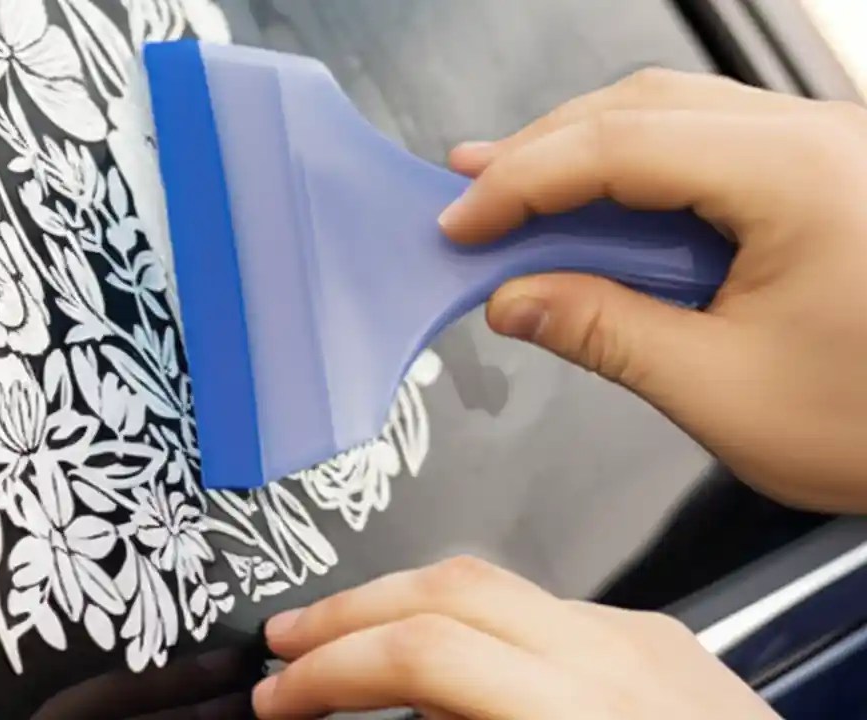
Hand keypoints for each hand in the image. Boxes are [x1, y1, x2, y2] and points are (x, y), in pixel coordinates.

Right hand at [252, 556, 777, 718]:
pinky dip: (472, 622)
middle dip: (350, 611)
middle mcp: (619, 658)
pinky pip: (544, 609)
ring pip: (493, 585)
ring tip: (350, 642)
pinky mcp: (660, 641)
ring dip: (404, 605)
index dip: (334, 668)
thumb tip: (401, 716)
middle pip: (450, 589)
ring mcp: (644, 639)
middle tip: (288, 644)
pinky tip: (450, 655)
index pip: (427, 653)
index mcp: (589, 716)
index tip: (283, 698)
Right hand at [439, 68, 866, 512]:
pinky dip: (637, 174)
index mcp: (793, 177)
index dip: (521, 180)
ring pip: (672, 115)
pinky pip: (709, 146)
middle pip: (640, 107)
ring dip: (584, 154)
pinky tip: (599, 211)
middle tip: (468, 195)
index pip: (618, 147)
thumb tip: (516, 300)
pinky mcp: (824, 174)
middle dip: (541, 150)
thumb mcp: (723, 391)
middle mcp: (813, 137)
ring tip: (514, 193)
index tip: (460, 223)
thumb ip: (606, 333)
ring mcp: (823, 148)